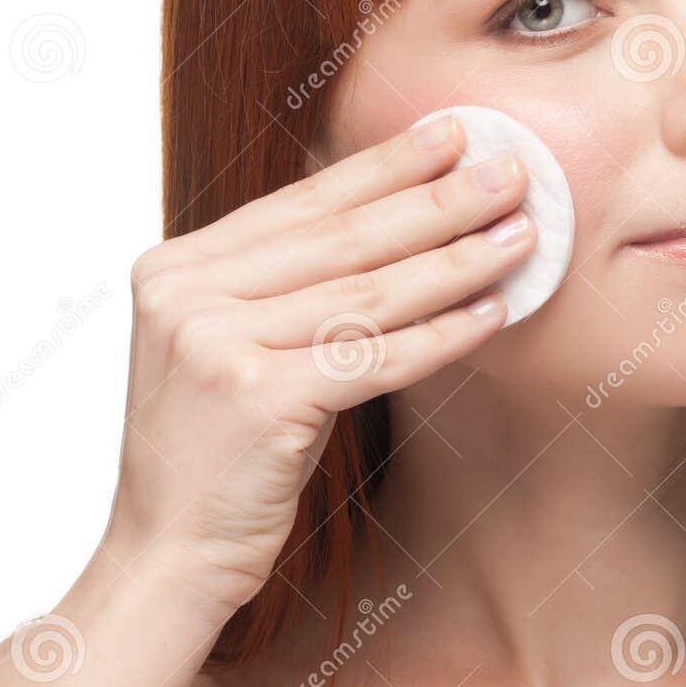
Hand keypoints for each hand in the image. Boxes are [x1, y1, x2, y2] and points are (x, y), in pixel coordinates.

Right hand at [104, 113, 533, 620]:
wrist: (164, 555)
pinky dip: (442, 335)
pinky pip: (375, 356)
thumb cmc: (215, 454)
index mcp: (174, 267)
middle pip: (340, 237)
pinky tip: (492, 313)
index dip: (383, 165)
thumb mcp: (225, 347)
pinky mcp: (256, 398)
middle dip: (436, 200)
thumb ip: (277, 284)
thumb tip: (390, 218)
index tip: (450, 131)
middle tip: (509, 169)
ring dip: (456, 261)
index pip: (301, 204)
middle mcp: (185, 294)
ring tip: (520, 236)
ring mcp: (214, 343)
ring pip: (367, 293)